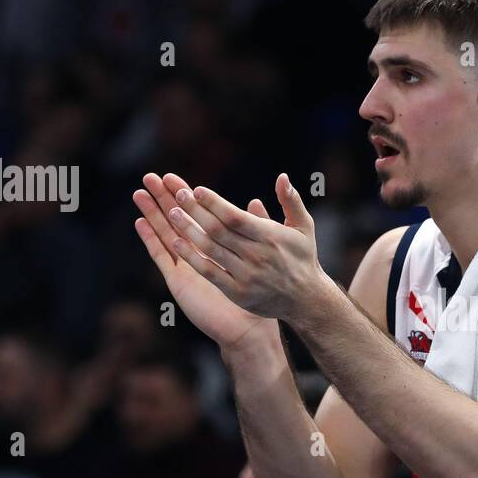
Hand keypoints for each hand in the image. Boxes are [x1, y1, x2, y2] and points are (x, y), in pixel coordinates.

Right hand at [133, 172, 277, 353]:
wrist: (249, 328)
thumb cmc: (259, 295)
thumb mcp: (261, 255)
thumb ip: (258, 227)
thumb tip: (255, 200)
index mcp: (216, 246)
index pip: (197, 213)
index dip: (185, 195)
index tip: (173, 177)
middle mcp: (198, 254)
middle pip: (177, 220)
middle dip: (163, 198)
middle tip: (149, 176)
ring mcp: (186, 267)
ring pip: (166, 234)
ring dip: (152, 214)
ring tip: (139, 193)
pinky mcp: (179, 281)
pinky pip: (162, 256)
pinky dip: (151, 239)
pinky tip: (140, 222)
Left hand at [160, 172, 327, 321]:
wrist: (306, 300)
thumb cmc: (303, 259)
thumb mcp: (304, 228)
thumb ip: (291, 201)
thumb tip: (282, 177)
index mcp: (271, 237)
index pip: (235, 217)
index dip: (214, 203)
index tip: (197, 190)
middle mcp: (257, 256)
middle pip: (218, 230)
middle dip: (195, 210)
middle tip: (178, 195)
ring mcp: (246, 275)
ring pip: (210, 249)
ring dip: (188, 230)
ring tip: (171, 213)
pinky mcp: (237, 292)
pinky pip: (209, 272)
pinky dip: (192, 257)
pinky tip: (177, 243)